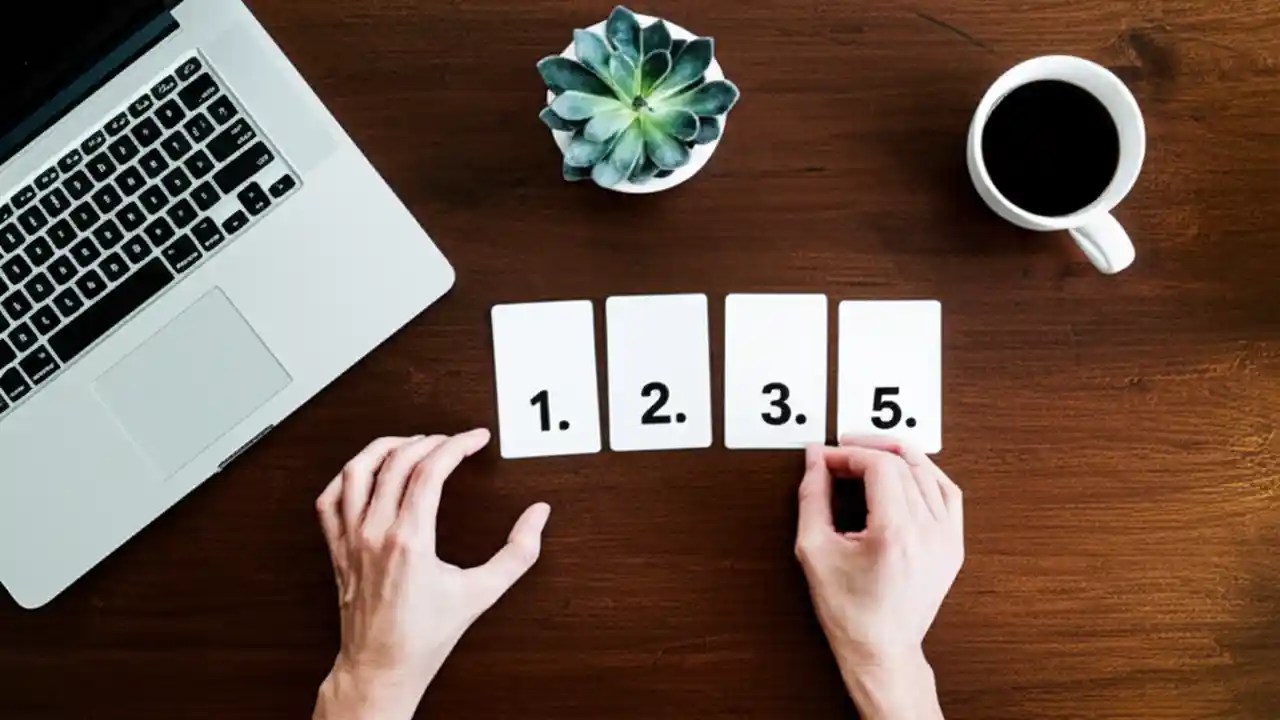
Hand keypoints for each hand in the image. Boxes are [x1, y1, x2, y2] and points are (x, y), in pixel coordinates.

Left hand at [312, 429, 550, 719]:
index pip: (431, 470)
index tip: (474, 439)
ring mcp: (350, 539)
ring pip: (356, 471)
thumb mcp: (482, 594)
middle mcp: (375, 533)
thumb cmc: (425, 636)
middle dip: (428, 441)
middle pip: (396, 462)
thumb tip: (537, 516)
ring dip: (384, 448)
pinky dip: (345, 477)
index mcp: (409, 540)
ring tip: (408, 443)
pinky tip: (364, 472)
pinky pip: (329, 500)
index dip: (457, 445)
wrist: (381, 667)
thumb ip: (517, 553)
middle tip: (451, 441)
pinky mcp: (336, 549)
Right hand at [795, 436, 963, 719]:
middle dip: (867, 451)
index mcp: (896, 534)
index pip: (879, 466)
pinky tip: (904, 473)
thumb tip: (816, 458)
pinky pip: (948, 493)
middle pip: (903, 464)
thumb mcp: (814, 550)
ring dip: (897, 456)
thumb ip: (812, 497)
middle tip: (839, 456)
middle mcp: (929, 532)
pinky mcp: (954, 545)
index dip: (848, 454)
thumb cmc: (847, 610)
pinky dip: (926, 475)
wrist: (881, 650)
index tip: (826, 458)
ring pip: (929, 472)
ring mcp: (948, 539)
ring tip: (869, 455)